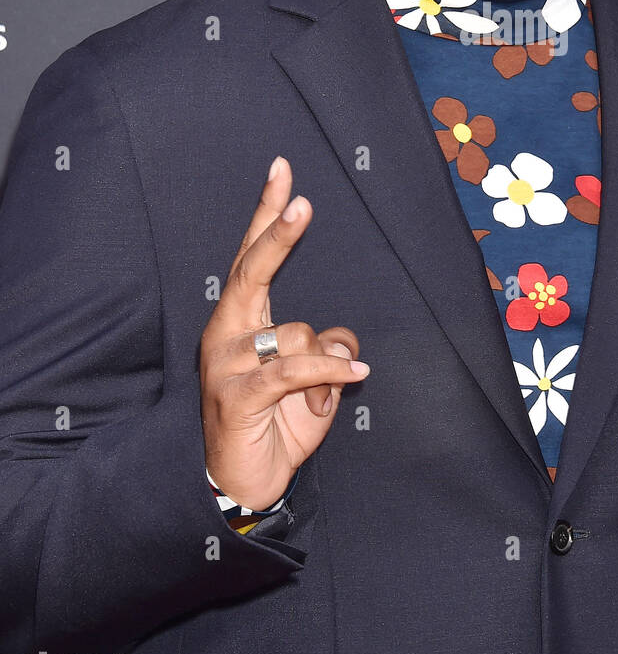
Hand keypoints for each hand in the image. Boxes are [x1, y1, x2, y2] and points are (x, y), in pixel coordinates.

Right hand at [200, 156, 368, 510]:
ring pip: (295, 332)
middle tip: (302, 201)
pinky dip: (329, 371)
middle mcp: (226, 332)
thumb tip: (341, 341)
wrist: (247, 483)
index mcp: (243, 319)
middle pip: (252, 270)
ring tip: (318, 395)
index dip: (266, 212)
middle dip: (277, 233)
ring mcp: (226, 363)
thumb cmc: (280, 420)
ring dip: (325, 364)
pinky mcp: (236, 395)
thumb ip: (327, 344)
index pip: (252, 254)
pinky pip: (294, 368)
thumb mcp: (316, 375)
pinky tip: (355, 374)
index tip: (282, 170)